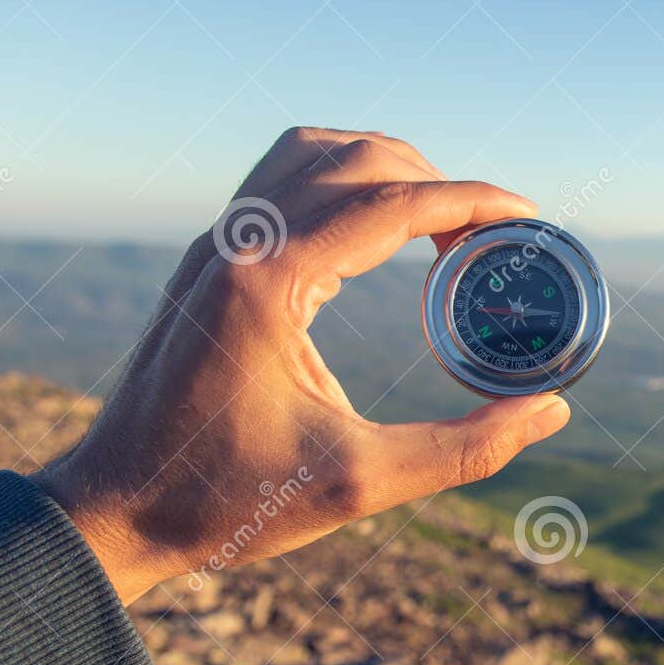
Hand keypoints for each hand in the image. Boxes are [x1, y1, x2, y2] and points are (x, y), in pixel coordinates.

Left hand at [33, 127, 570, 603]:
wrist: (113, 511)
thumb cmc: (225, 500)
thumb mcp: (360, 482)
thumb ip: (465, 448)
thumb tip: (550, 412)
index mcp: (270, 281)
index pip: (392, 203)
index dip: (473, 201)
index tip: (528, 215)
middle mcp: (238, 243)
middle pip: (358, 159)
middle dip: (438, 182)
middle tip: (491, 235)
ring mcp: (216, 245)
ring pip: (313, 154)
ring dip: (386, 170)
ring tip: (439, 221)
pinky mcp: (208, 261)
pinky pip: (282, 181)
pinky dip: (342, 183)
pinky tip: (374, 235)